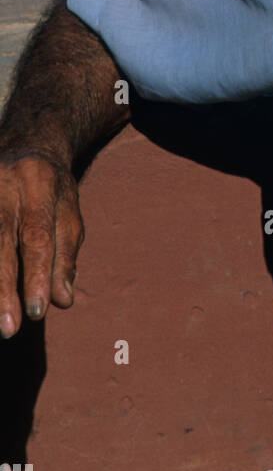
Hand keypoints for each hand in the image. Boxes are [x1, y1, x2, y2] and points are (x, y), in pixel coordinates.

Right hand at [0, 154, 83, 338]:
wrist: (24, 142)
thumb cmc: (51, 188)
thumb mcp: (68, 213)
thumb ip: (65, 255)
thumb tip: (62, 300)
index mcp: (39, 183)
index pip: (38, 235)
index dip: (36, 274)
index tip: (36, 312)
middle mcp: (4, 185)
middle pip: (0, 241)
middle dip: (3, 288)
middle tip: (8, 328)